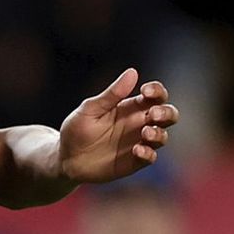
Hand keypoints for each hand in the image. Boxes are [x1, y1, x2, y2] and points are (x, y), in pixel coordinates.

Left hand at [60, 68, 178, 184]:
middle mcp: (138, 124)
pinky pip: (150, 157)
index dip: (157, 91)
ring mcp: (138, 143)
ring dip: (158, 133)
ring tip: (145, 133)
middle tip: (152, 114)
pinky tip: (137, 150)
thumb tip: (133, 72)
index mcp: (131, 107)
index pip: (155, 95)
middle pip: (168, 114)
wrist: (65, 158)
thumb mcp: (90, 109)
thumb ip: (112, 94)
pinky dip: (148, 153)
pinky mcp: (133, 162)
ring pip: (162, 136)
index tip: (145, 91)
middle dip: (166, 112)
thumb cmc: (76, 130)